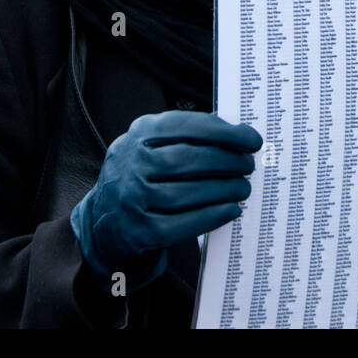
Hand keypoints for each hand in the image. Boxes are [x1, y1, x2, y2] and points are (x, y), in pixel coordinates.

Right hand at [70, 110, 261, 290]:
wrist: (105, 219)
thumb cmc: (142, 176)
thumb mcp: (152, 145)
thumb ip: (186, 135)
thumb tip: (237, 133)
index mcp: (139, 134)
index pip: (187, 126)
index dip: (224, 132)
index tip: (252, 140)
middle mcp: (130, 163)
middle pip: (189, 159)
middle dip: (227, 161)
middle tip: (248, 166)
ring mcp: (131, 198)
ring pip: (186, 193)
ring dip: (223, 190)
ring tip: (243, 188)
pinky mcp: (139, 231)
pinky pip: (182, 224)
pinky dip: (211, 216)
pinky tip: (230, 210)